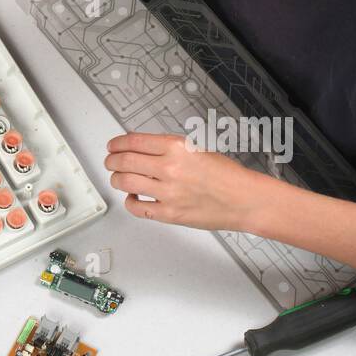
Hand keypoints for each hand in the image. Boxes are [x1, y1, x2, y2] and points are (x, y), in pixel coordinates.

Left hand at [104, 132, 263, 230]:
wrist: (245, 199)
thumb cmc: (227, 175)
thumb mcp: (197, 147)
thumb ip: (169, 148)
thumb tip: (143, 148)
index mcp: (176, 147)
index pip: (133, 141)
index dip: (117, 143)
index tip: (113, 146)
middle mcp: (169, 168)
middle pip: (124, 161)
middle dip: (112, 160)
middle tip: (111, 161)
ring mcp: (168, 192)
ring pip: (125, 183)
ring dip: (117, 179)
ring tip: (118, 178)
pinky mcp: (169, 214)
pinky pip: (138, 208)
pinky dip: (130, 202)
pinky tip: (133, 197)